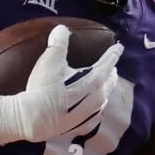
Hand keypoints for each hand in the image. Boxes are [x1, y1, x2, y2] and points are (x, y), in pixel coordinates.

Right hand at [0, 24, 123, 143]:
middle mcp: (98, 96)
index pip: (109, 61)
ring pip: (104, 99)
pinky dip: (96, 109)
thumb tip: (62, 29)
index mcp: (95, 78)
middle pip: (110, 81)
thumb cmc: (45, 87)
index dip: (114, 52)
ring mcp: (91, 112)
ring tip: (103, 86)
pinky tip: (93, 109)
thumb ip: (59, 41)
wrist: (34, 119)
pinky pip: (95, 115)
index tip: (119, 47)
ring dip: (105, 90)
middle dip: (111, 72)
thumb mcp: (51, 59)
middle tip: (112, 67)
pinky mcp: (83, 125)